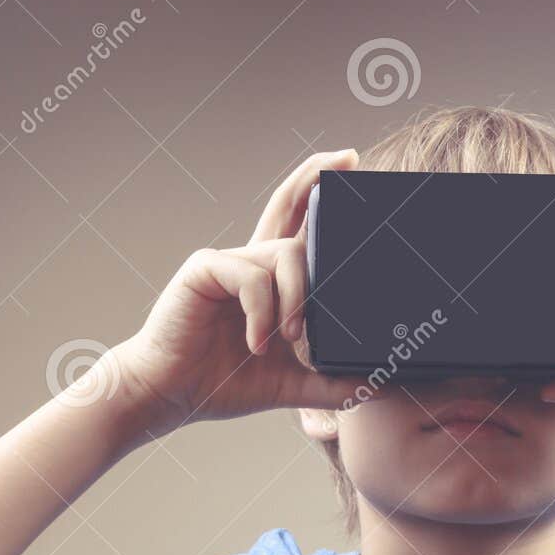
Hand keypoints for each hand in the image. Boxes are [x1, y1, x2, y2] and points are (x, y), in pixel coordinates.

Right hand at [89, 149, 367, 437]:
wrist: (171, 395)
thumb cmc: (223, 382)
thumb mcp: (292, 384)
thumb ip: (333, 383)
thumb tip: (383, 391)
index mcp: (272, 281)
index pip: (302, 227)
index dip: (322, 193)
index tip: (353, 163)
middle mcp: (252, 262)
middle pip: (289, 206)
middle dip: (318, 179)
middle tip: (349, 159)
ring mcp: (228, 262)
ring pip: (285, 255)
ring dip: (297, 297)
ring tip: (290, 337)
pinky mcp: (205, 270)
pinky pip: (252, 278)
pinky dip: (263, 312)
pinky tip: (257, 343)